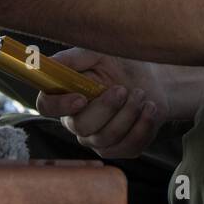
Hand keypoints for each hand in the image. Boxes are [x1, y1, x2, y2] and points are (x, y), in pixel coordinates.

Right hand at [35, 49, 171, 158]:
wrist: (156, 81)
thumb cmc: (124, 66)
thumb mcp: (100, 54)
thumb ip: (74, 58)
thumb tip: (48, 63)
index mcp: (66, 96)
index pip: (46, 106)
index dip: (60, 105)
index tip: (81, 98)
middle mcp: (78, 121)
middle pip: (81, 126)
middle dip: (106, 108)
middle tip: (123, 89)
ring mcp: (98, 138)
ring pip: (105, 137)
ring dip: (128, 113)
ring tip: (141, 94)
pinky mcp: (121, 149)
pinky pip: (128, 146)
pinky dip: (143, 125)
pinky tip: (150, 108)